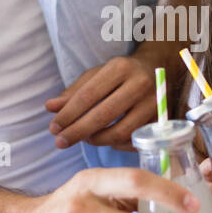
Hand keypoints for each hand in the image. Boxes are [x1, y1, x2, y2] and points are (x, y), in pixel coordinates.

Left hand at [45, 53, 160, 151]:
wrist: (157, 68)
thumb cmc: (120, 74)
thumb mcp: (96, 75)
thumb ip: (73, 92)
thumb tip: (50, 108)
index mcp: (120, 68)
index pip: (89, 95)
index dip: (69, 114)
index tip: (53, 128)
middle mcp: (140, 84)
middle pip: (104, 115)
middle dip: (78, 131)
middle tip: (60, 142)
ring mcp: (154, 103)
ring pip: (121, 132)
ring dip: (97, 140)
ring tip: (85, 139)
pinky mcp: (161, 119)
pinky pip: (133, 140)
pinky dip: (116, 144)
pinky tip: (105, 139)